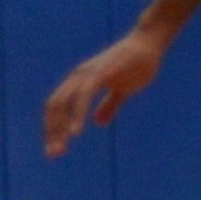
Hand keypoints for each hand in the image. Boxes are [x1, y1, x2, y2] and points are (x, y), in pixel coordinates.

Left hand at [43, 30, 167, 157]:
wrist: (148, 44)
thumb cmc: (136, 64)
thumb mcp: (122, 90)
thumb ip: (109, 105)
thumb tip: (99, 122)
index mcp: (80, 81)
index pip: (58, 106)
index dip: (53, 126)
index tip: (55, 147)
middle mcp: (78, 77)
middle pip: (55, 106)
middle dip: (51, 131)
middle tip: (53, 155)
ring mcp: (87, 74)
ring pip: (64, 103)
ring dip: (60, 128)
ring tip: (60, 149)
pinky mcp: (100, 74)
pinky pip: (83, 96)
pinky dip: (77, 115)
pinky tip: (75, 132)